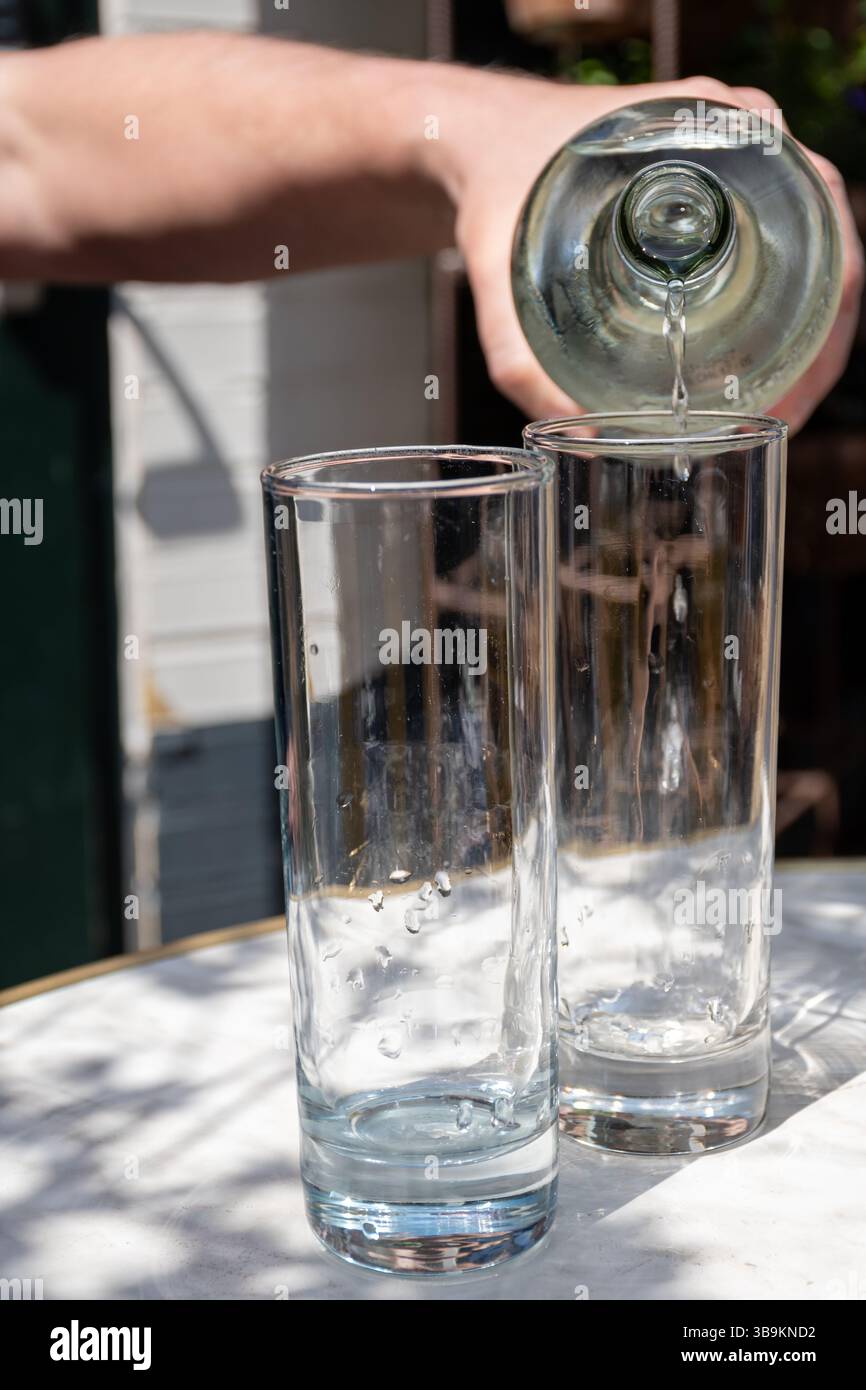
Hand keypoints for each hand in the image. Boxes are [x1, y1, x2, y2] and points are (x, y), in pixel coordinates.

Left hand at [432, 72, 863, 430]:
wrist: (477, 138)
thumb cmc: (493, 184)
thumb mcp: (497, 269)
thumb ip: (516, 356)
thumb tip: (568, 433)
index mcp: (716, 130)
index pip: (821, 218)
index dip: (822, 317)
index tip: (789, 393)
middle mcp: (743, 139)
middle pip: (829, 246)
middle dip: (818, 343)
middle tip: (784, 419)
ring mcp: (740, 164)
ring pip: (813, 255)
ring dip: (808, 333)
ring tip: (778, 409)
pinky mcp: (724, 193)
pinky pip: (780, 251)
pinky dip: (783, 312)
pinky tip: (762, 370)